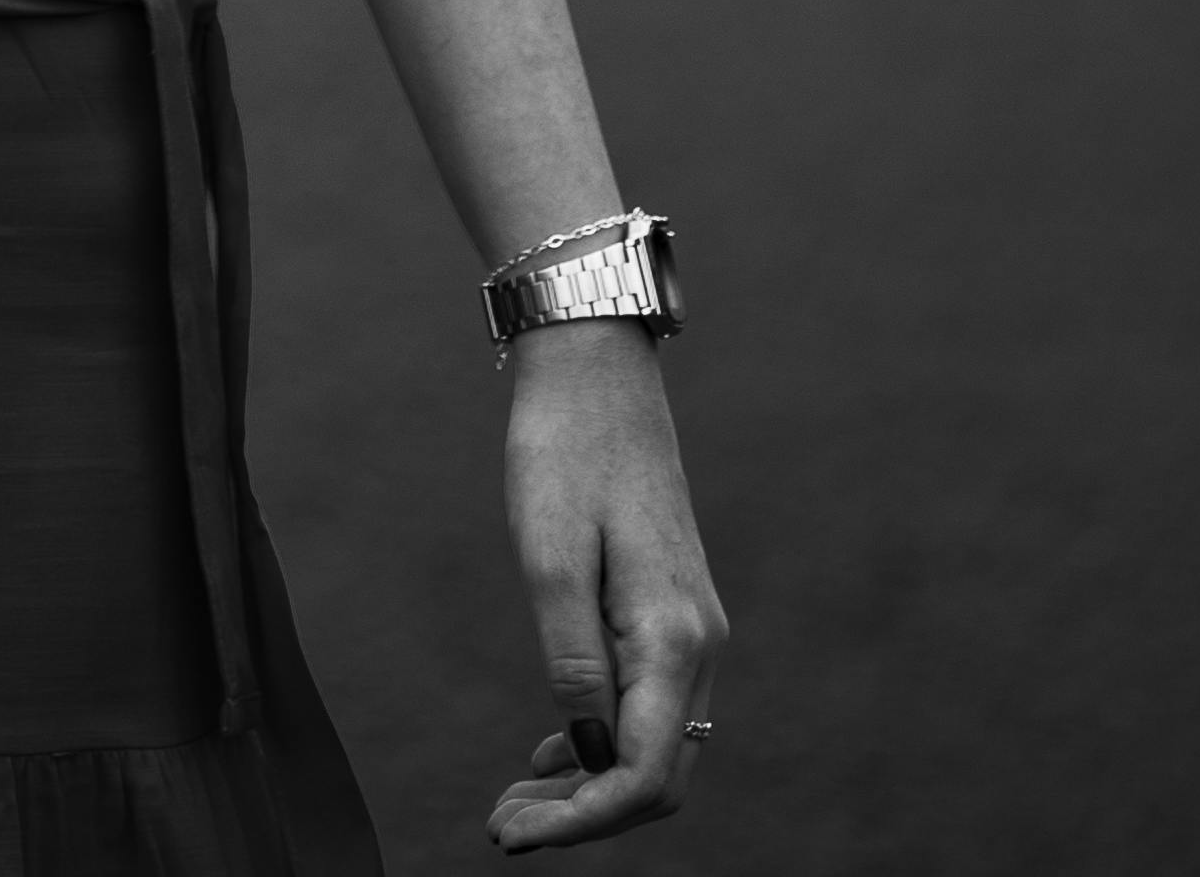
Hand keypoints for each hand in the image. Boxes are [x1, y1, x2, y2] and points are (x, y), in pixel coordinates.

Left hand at [486, 328, 726, 845]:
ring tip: (515, 804)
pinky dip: (601, 745)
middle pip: (655, 776)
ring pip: (654, 747)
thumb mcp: (548, 553)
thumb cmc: (563, 451)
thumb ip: (571, 659)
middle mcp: (697, 644)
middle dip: (581, 816)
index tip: (510, 836)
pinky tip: (550, 756)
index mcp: (673, 637)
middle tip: (502, 827)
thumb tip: (582, 754)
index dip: (580, 822)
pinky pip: (649, 707)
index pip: (641, 774)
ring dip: (589, 786)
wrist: (596, 368)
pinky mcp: (670, 613)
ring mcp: (690, 630)